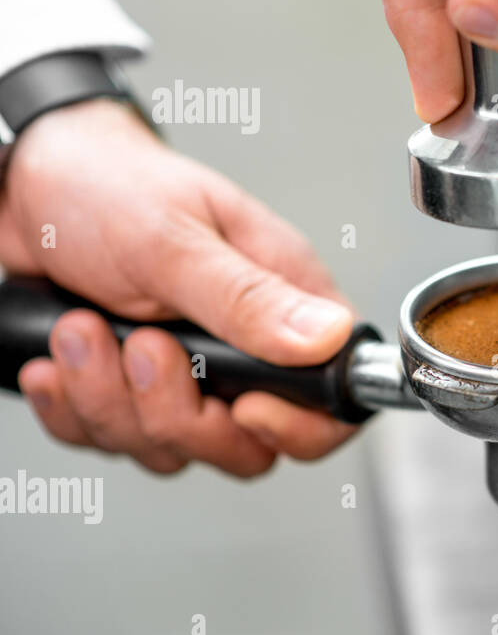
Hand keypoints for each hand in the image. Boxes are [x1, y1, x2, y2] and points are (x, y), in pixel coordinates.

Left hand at [0, 100, 358, 475]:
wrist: (24, 186)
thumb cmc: (109, 186)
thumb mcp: (176, 239)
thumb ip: (248, 298)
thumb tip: (328, 337)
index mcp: (284, 300)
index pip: (330, 398)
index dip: (297, 426)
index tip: (243, 408)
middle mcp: (247, 346)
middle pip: (246, 446)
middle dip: (178, 415)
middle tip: (141, 348)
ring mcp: (191, 376)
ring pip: (173, 448)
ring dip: (109, 401)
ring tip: (79, 331)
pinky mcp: (134, 391)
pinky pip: (114, 441)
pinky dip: (72, 409)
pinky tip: (55, 360)